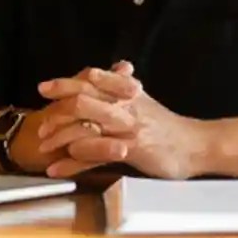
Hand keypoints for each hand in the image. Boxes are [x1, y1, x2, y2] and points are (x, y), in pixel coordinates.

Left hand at [37, 63, 207, 179]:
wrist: (197, 145)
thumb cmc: (169, 127)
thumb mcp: (147, 102)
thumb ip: (127, 88)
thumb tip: (118, 68)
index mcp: (128, 91)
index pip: (92, 80)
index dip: (66, 83)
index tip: (45, 87)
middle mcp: (125, 105)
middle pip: (83, 99)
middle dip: (57, 109)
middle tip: (40, 121)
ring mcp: (127, 127)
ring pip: (86, 125)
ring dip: (60, 136)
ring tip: (43, 146)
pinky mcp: (130, 150)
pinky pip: (94, 154)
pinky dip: (72, 163)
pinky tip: (57, 169)